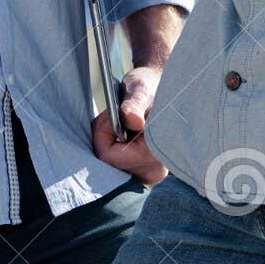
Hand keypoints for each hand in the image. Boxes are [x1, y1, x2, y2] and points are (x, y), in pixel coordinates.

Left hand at [92, 65, 167, 185]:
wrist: (162, 91)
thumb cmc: (150, 88)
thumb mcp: (140, 89)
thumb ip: (134, 105)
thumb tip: (133, 121)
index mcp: (156, 153)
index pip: (109, 156)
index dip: (103, 134)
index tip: (111, 116)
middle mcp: (154, 171)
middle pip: (108, 166)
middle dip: (105, 141)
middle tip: (115, 118)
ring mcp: (148, 175)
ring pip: (110, 167)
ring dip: (109, 144)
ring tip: (121, 123)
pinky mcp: (143, 174)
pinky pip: (116, 167)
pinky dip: (114, 150)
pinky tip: (123, 135)